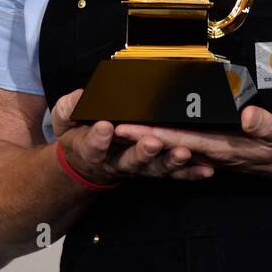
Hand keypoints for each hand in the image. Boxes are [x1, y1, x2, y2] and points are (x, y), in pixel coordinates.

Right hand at [50, 89, 216, 186]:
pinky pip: (173, 175)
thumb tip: (80, 97)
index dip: (98, 139)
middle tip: (152, 142)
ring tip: (183, 153)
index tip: (105, 127)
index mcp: (91, 150)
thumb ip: (69, 109)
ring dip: (170, 162)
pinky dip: (190, 173)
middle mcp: (116, 162)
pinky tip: (206, 170)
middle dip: (142, 152)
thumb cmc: (78, 134)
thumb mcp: (65, 121)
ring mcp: (137, 168)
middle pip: (129, 161)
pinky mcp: (154, 169)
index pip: (92, 147)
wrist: (86, 161)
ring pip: (154, 169)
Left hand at [113, 105, 271, 183]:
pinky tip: (154, 132)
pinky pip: (187, 143)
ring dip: (148, 137)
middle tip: (106, 124)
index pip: (180, 139)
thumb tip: (248, 117)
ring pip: (174, 144)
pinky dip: (167, 137)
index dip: (151, 133)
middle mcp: (215, 152)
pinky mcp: (220, 147)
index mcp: (225, 147)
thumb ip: (266, 124)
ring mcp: (216, 151)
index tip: (124, 126)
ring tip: (120, 125)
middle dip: (138, 135)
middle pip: (169, 143)